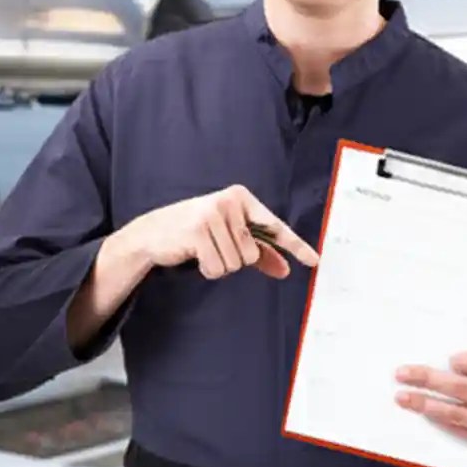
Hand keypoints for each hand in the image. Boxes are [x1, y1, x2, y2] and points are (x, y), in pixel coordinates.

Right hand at [117, 184, 317, 278]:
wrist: (153, 232)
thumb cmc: (195, 232)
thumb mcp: (228, 236)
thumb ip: (259, 251)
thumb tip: (283, 269)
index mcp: (240, 197)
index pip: (273, 226)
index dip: (295, 246)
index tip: (314, 260)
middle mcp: (228, 202)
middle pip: (252, 253)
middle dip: (234, 258)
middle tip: (213, 247)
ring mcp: (212, 215)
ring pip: (236, 263)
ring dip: (220, 264)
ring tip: (202, 250)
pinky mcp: (197, 232)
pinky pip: (218, 268)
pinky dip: (208, 270)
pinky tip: (194, 255)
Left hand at [395, 351, 466, 456]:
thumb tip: (444, 360)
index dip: (463, 361)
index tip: (444, 358)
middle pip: (464, 389)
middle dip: (429, 380)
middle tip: (402, 374)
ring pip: (459, 414)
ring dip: (427, 405)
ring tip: (404, 397)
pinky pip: (465, 433)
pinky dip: (442, 423)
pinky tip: (425, 414)